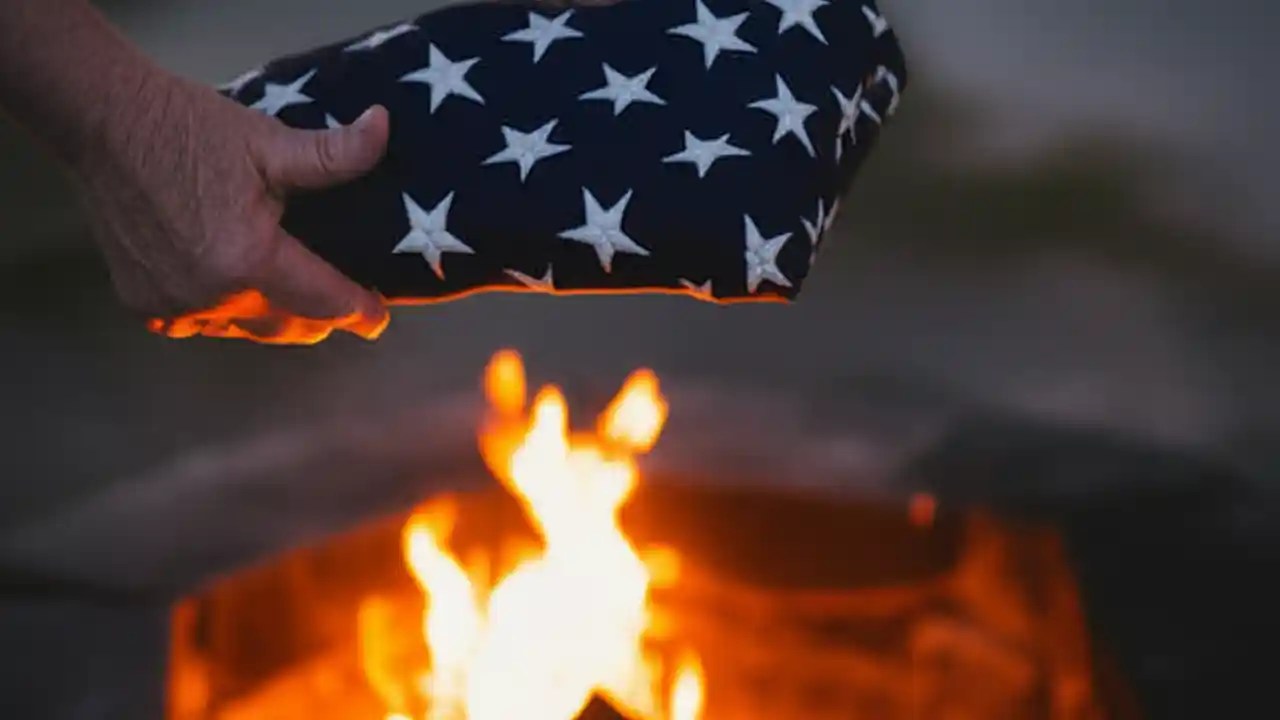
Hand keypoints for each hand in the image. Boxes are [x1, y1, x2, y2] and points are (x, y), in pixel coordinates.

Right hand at [75, 72, 390, 343]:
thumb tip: (384, 127)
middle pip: (290, 327)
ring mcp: (176, 306)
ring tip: (290, 286)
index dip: (360, 313)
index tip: (378, 321)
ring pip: (248, 331)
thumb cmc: (191, 129)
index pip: (325, 304)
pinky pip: (205, 326)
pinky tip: (236, 287)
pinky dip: (226, 313)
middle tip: (340, 297)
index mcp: (249, 260)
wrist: (105, 123)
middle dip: (321, 316)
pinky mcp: (145, 305)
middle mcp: (213, 296)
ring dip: (274, 314)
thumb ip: (335, 153)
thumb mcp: (271, 141)